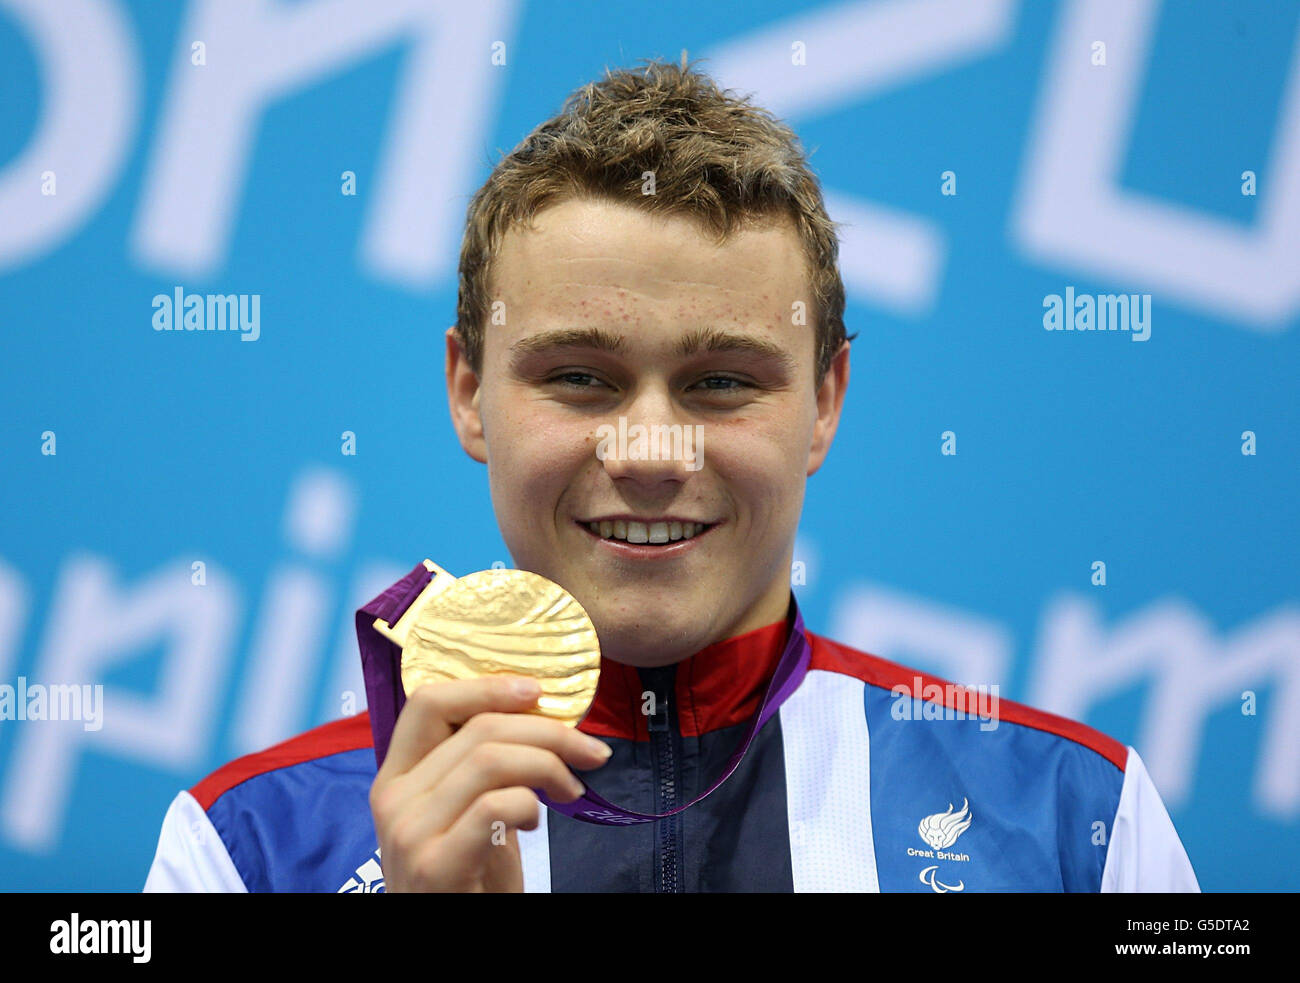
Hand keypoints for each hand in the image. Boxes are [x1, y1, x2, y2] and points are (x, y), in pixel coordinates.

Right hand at [369, 675, 611, 891]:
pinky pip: (495, 805)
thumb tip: (538, 712)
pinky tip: (536, 823)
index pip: (428, 702)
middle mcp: (393, 797)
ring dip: (549, 766)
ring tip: (571, 791)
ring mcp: (409, 832)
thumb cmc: (470, 877)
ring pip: (489, 759)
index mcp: (396, 775)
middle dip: (548, 731)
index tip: (538, 691)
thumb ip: (482, 765)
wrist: (450, 938)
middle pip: (477, 728)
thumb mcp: (469, 809)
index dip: (487, 687)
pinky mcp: (435, 866)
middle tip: (590, 752)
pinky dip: (529, 803)